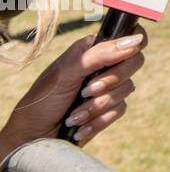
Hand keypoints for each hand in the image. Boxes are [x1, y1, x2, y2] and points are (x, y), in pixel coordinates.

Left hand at [0, 31, 146, 149]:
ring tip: (74, 116)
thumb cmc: (42, 101)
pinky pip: (120, 110)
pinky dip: (98, 120)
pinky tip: (80, 127)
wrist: (32, 137)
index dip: (134, 42)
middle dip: (111, 81)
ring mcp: (108, 88)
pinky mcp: (109, 109)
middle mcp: (104, 65)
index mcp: (93, 49)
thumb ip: (99, 55)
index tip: (125, 56)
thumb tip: (133, 41)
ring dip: (98, 106)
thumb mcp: (67, 73)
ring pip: (127, 88)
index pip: (128, 34)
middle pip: (135, 62)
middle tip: (87, 91)